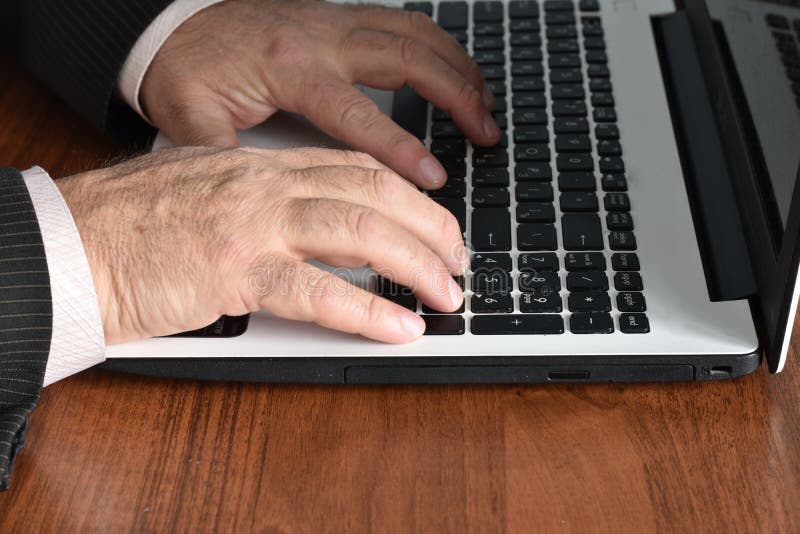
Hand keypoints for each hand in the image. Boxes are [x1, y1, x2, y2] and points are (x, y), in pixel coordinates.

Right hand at [57, 147, 466, 344]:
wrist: (71, 242)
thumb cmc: (131, 225)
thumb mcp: (206, 191)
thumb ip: (259, 199)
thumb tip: (307, 222)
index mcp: (260, 165)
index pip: (354, 168)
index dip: (405, 194)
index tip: (433, 219)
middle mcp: (265, 186)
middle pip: (373, 195)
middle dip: (429, 227)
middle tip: (457, 259)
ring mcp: (253, 226)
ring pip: (360, 233)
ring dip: (415, 265)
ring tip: (446, 294)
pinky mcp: (236, 272)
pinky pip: (318, 291)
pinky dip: (368, 312)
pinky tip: (400, 329)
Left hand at [140, 0, 499, 188]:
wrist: (173, 25)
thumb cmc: (186, 69)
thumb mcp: (189, 118)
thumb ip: (223, 156)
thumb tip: (251, 200)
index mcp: (290, 68)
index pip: (358, 112)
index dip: (401, 147)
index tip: (435, 178)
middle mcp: (322, 39)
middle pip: (407, 59)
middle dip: (455, 97)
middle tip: (485, 134)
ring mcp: (335, 23)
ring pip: (415, 33)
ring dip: (458, 67)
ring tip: (486, 104)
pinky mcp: (339, 19)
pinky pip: (404, 22)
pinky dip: (439, 45)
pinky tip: (456, 69)